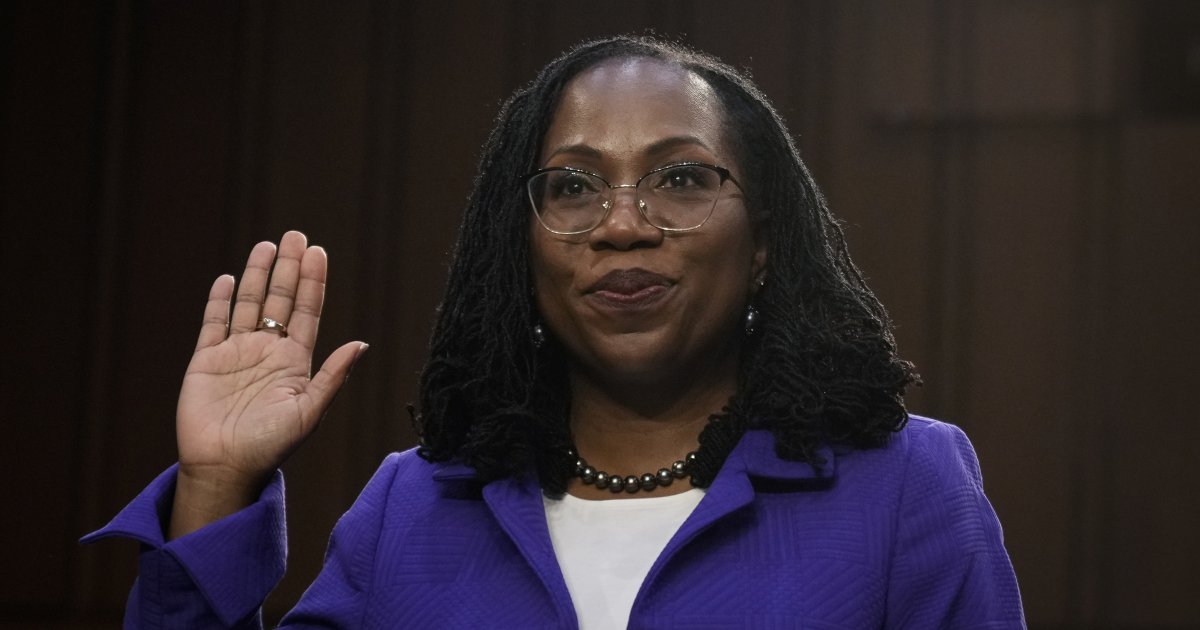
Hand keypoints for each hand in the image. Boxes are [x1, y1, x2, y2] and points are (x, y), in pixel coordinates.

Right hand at [170, 231, 366, 537]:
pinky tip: (228, 279)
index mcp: (295, 361)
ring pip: (248, 305)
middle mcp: (267, 351)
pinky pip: (213, 323)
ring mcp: (236, 353)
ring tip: (266, 246)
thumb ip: (333, 377)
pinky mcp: (206, 360)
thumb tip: (362, 344)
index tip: (318, 252)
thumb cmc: (272, 446)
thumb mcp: (309, 411)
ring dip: (257, 276)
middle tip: (295, 235)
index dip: (312, 282)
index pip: (306, 311)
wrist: (226, 467)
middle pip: (279, 299)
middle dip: (287, 268)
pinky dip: (220, 301)